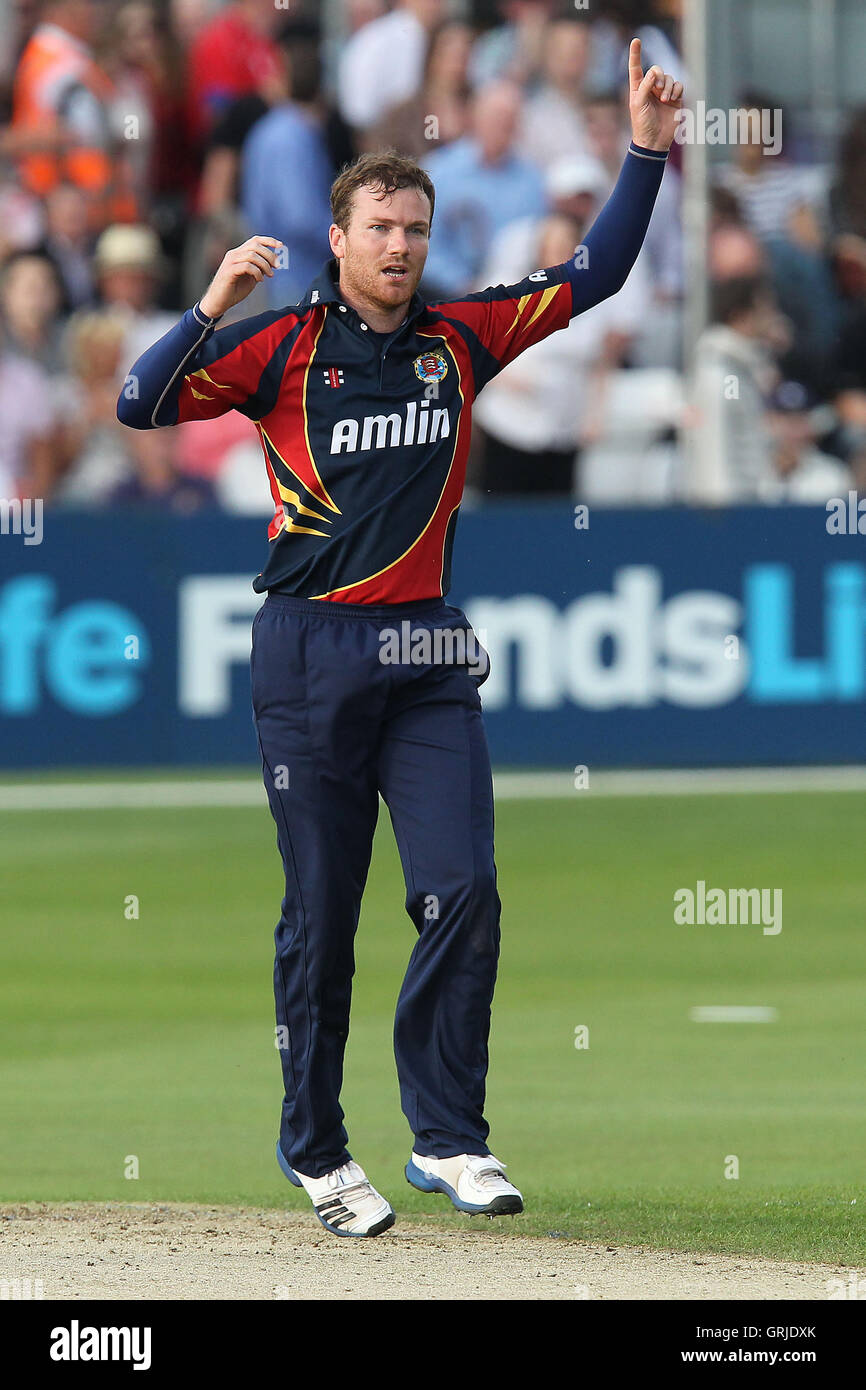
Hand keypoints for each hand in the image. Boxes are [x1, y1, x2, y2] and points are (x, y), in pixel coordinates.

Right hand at [199, 235, 283, 317]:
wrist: (218, 302)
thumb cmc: (234, 290)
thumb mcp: (251, 278)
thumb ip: (260, 269)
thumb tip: (273, 263)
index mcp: (239, 253)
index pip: (255, 240)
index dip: (269, 241)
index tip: (281, 246)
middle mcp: (234, 254)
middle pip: (255, 245)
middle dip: (270, 255)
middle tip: (277, 266)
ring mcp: (230, 262)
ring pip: (252, 255)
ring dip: (265, 265)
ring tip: (269, 275)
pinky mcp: (228, 271)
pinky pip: (246, 266)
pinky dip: (257, 272)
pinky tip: (259, 280)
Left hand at [628, 37, 683, 151]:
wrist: (654, 141)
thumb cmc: (642, 124)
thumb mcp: (639, 104)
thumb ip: (646, 86)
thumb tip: (654, 72)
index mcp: (638, 88)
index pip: (636, 68)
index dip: (636, 54)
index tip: (636, 40)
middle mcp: (651, 88)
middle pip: (658, 70)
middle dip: (660, 77)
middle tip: (658, 89)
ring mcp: (663, 93)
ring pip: (670, 78)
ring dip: (669, 87)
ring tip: (665, 100)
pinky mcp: (675, 99)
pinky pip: (679, 86)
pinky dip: (677, 90)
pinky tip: (673, 100)